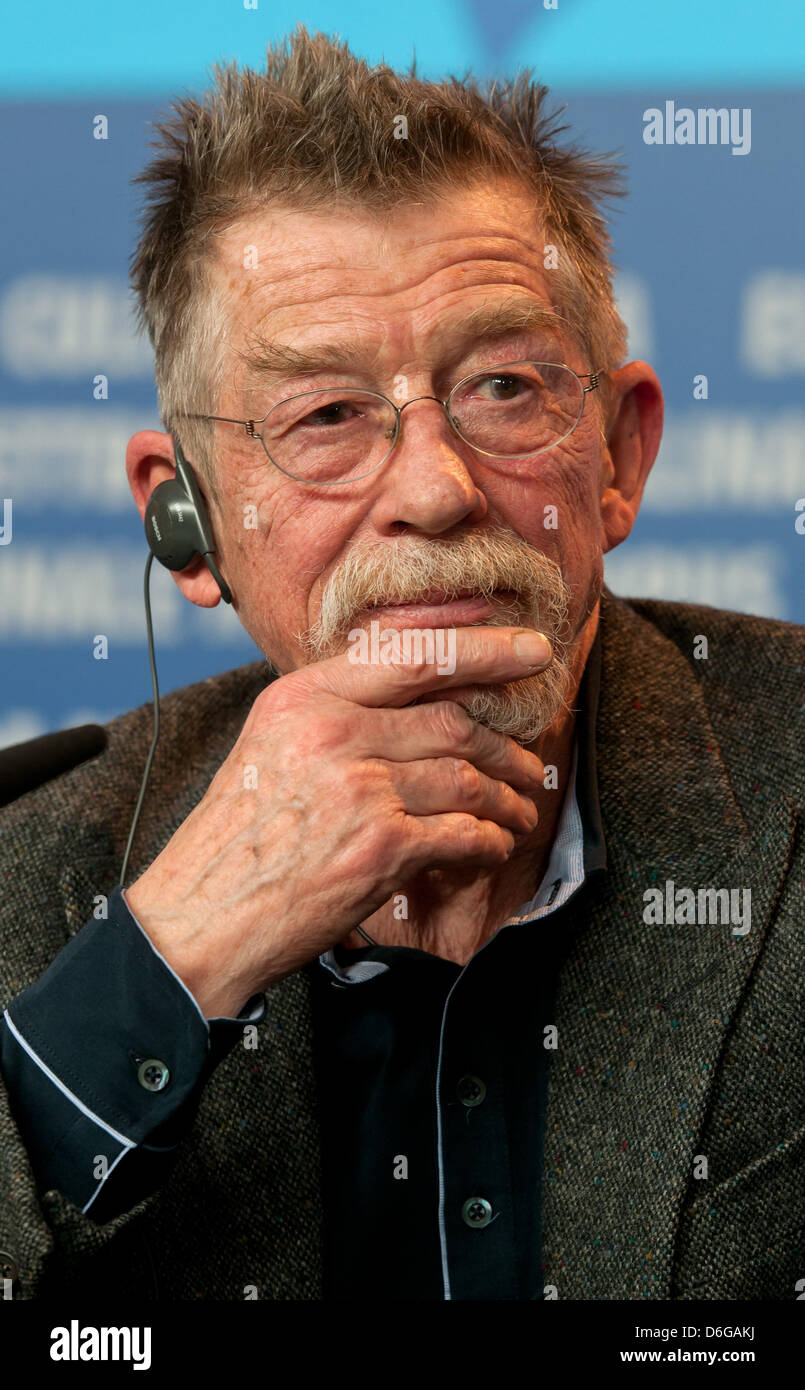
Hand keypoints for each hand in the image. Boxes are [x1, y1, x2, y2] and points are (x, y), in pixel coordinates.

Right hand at [124, 625, 550, 1016]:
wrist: (201, 918)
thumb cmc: (238, 839)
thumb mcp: (270, 747)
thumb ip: (335, 716)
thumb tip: (416, 700)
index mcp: (302, 698)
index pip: (413, 655)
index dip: (484, 650)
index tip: (531, 651)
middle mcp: (331, 732)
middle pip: (452, 721)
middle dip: (507, 744)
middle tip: (531, 764)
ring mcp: (358, 788)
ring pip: (466, 778)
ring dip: (506, 799)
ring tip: (518, 812)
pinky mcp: (381, 845)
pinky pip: (464, 833)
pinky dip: (489, 842)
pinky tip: (493, 847)